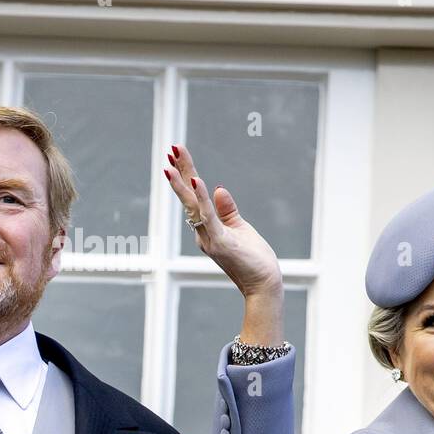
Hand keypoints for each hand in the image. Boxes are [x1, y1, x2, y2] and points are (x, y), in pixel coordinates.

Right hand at [163, 144, 283, 298]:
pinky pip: (209, 216)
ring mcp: (209, 238)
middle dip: (179, 172)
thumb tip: (219, 188)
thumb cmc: (253, 259)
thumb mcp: (239, 228)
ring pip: (192, 206)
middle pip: (188, 197)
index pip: (193, 197)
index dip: (185, 175)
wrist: (263, 285)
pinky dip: (203, 198)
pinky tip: (197, 181)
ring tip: (171, 164)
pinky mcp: (220, 242)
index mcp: (206, 228)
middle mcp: (202, 233)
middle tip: (170, 149)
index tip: (176, 154)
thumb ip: (227, 210)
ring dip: (182, 184)